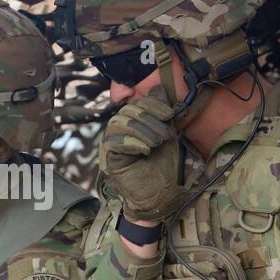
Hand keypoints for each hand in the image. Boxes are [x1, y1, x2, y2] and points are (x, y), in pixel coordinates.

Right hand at [99, 93, 184, 222]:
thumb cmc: (163, 164)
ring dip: (142, 130)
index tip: (170, 114)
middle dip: (150, 119)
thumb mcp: (166, 132)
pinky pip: (114, 142)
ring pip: (119, 124)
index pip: (136, 104)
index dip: (152, 105)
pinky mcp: (110, 158)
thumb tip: (158, 87)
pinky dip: (132, 142)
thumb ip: (161, 112)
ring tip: (157, 143)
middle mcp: (119, 131)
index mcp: (132, 123)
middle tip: (165, 135)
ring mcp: (112, 144)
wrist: (160, 193)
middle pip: (127, 111)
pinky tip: (146, 150)